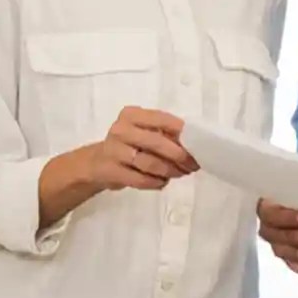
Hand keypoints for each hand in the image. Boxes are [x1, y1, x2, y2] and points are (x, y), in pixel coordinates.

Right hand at [84, 106, 198, 191]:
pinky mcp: (111, 171)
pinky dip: (156, 182)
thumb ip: (165, 133)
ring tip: (180, 173)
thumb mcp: (143, 132)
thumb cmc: (129, 145)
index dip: (183, 132)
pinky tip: (162, 182)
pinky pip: (141, 179)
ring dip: (170, 171)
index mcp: (132, 114)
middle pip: (157, 142)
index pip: (162, 119)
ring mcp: (114, 150)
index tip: (199, 143)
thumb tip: (194, 143)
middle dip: (179, 155)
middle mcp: (121, 129)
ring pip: (150, 163)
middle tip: (192, 164)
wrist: (98, 163)